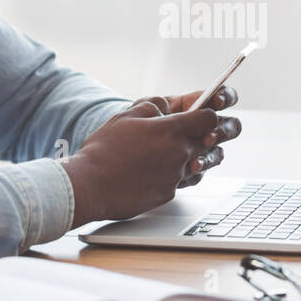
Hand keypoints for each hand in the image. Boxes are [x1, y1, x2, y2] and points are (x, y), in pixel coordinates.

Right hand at [61, 86, 241, 227]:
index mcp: (171, 130)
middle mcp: (179, 154)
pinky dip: (170, 176)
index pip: (209, 119)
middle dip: (196, 137)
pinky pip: (179, 182)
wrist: (91, 186)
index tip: (198, 116)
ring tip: (161, 155)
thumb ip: (152, 106)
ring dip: (185, 158)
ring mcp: (175, 176)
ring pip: (195, 164)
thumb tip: (165, 107)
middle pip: (206, 142)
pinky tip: (151, 172)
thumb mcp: (126, 116)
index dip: (206, 115)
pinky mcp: (168, 194)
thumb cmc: (104, 150)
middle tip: (176, 136)